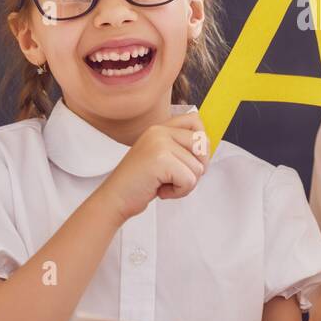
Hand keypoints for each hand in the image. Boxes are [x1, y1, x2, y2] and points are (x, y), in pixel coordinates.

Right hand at [93, 111, 209, 224]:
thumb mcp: (160, 157)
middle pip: (202, 144)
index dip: (200, 143)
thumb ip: (179, 147)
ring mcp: (159, 144)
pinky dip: (179, 192)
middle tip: (175, 177)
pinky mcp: (160, 160)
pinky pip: (189, 180)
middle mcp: (159, 131)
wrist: (114, 199)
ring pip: (198, 167)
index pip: (195, 121)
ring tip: (163, 184)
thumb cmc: (139, 182)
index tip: (188, 160)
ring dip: (185, 183)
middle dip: (197, 167)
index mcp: (159, 128)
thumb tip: (206, 146)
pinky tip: (160, 191)